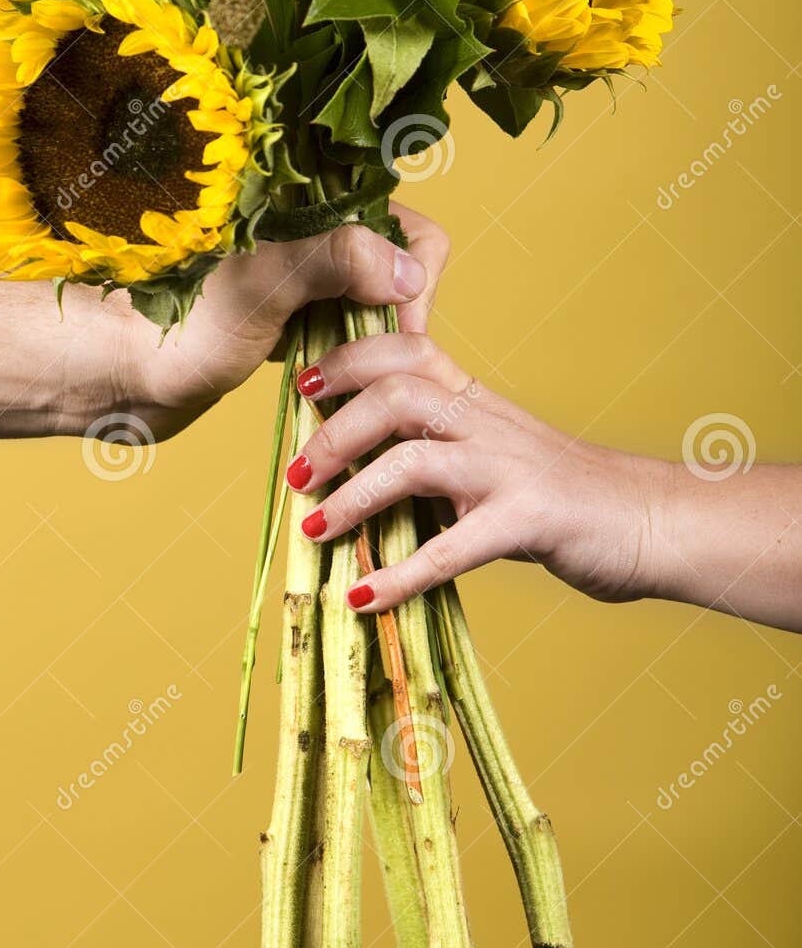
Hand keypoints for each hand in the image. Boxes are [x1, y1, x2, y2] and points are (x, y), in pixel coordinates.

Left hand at [87, 204, 449, 441]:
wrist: (126, 371)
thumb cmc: (179, 324)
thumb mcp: (260, 286)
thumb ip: (333, 259)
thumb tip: (409, 271)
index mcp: (313, 196)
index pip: (413, 226)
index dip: (415, 279)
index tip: (396, 329)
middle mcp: (321, 225)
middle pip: (405, 265)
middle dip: (397, 315)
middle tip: (368, 359)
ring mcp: (313, 270)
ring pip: (381, 299)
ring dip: (376, 339)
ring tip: (343, 370)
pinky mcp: (301, 308)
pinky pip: (354, 325)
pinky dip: (354, 352)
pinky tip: (328, 374)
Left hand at [285, 330, 665, 609]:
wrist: (654, 521)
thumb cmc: (567, 496)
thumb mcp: (497, 455)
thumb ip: (438, 452)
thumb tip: (361, 472)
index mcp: (476, 402)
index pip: (407, 350)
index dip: (350, 360)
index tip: (303, 385)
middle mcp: (488, 424)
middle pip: (397, 396)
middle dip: (334, 431)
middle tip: (295, 473)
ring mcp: (508, 470)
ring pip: (413, 461)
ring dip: (353, 495)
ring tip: (314, 528)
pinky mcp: (529, 521)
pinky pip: (452, 548)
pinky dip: (400, 575)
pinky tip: (364, 597)